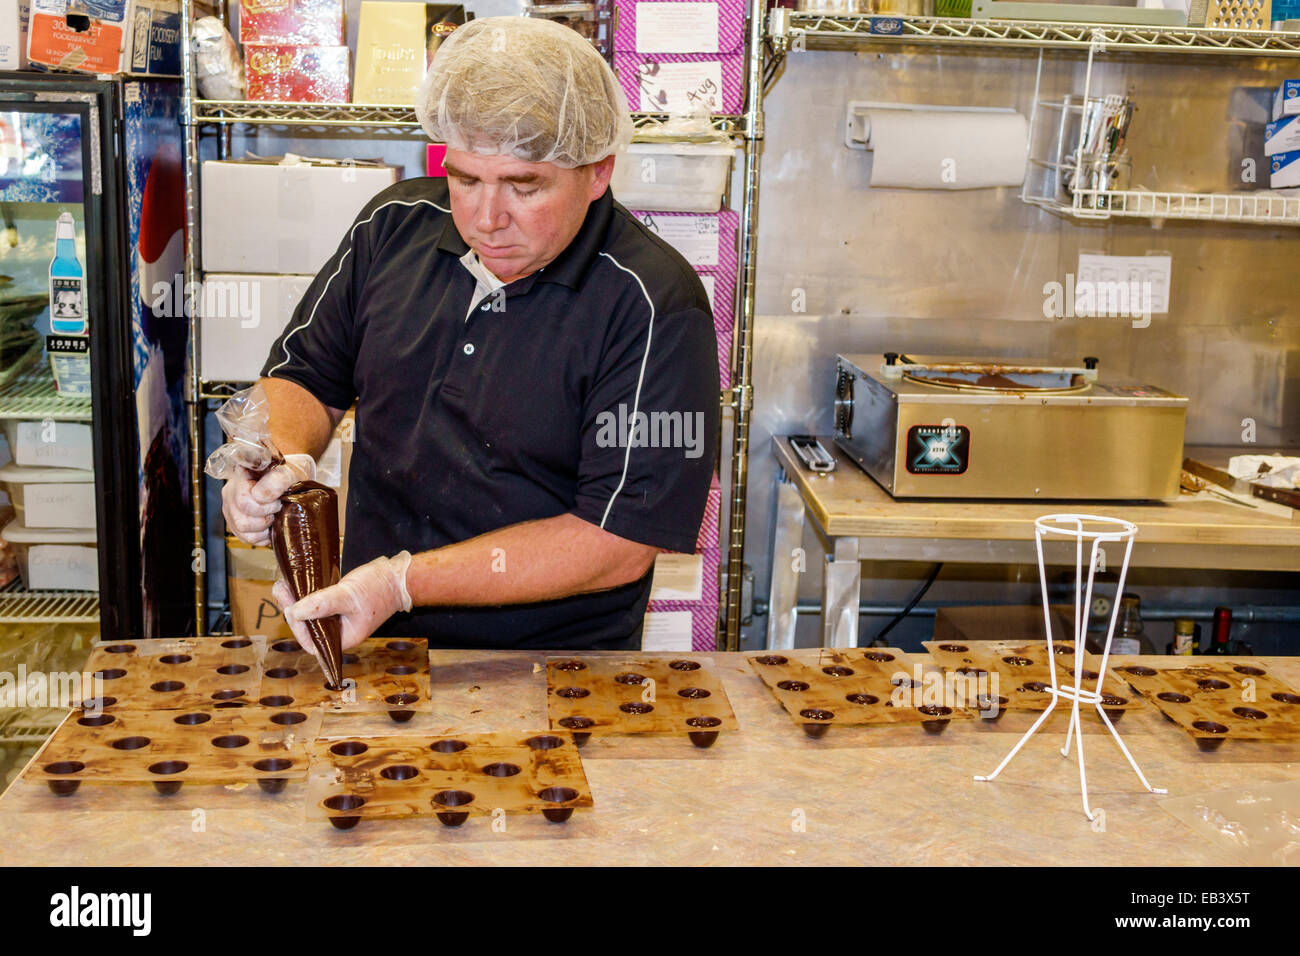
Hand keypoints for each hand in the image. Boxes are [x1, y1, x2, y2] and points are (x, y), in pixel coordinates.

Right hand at [220, 453, 315, 545]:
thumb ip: (277, 480)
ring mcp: (231, 508)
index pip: (243, 499)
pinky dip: (263, 535)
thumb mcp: (291, 472)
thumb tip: (259, 496)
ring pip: (242, 529)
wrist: (296, 481)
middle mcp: (231, 492)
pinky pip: (247, 538)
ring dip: (264, 526)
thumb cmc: (292, 475)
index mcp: (240, 475)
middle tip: (278, 507)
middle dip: (266, 517)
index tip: (278, 499)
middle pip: (242, 518)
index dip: (264, 505)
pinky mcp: (236, 524)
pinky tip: (270, 524)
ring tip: (274, 514)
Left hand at [278, 552, 412, 651]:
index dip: (298, 626)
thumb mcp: (348, 596)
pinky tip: (296, 583)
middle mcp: (339, 632)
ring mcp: (338, 618)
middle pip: (307, 627)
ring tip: (284, 584)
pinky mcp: (337, 605)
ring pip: (310, 614)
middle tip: (281, 589)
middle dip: (292, 609)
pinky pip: (316, 603)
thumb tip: (294, 611)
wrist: (398, 577)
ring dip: (295, 600)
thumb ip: (322, 604)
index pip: (312, 641)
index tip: (291, 607)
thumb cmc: (378, 589)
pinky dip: (305, 594)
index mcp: (344, 638)